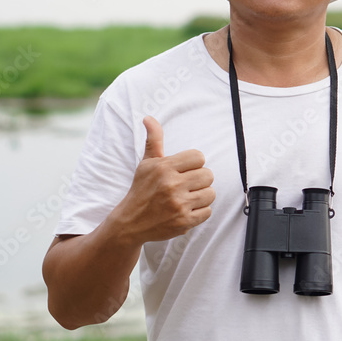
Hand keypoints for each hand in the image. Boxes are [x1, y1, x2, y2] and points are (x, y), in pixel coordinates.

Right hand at [108, 116, 214, 244]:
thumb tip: (148, 118)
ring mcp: (179, 204)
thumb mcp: (147, 163)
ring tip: (187, 197)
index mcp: (164, 167)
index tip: (184, 171)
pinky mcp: (184, 221)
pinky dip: (199, 212)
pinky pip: (208, 211)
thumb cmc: (142, 189)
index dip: (194, 164)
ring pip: (211, 193)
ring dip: (201, 196)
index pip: (199, 157)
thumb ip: (154, 140)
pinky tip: (186, 210)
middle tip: (186, 185)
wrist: (131, 222)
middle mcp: (172, 185)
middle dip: (199, 180)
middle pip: (208, 175)